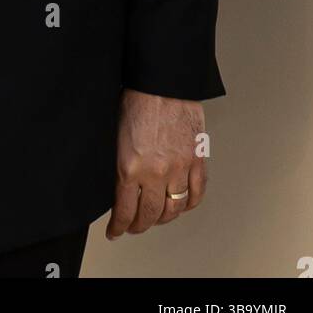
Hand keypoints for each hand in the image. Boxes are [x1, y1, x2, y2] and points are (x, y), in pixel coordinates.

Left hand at [106, 88, 206, 238]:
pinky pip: (196, 193)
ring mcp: (179, 168)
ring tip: (155, 217)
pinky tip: (181, 205)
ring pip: (174, 209)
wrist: (163, 80)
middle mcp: (156, 173)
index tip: (115, 232)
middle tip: (133, 227)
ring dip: (163, 218)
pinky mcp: (197, 160)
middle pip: (149, 215)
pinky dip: (188, 204)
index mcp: (130, 167)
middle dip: (139, 226)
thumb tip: (116, 184)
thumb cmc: (136, 98)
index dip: (119, 227)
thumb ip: (119, 163)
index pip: (124, 211)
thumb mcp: (115, 134)